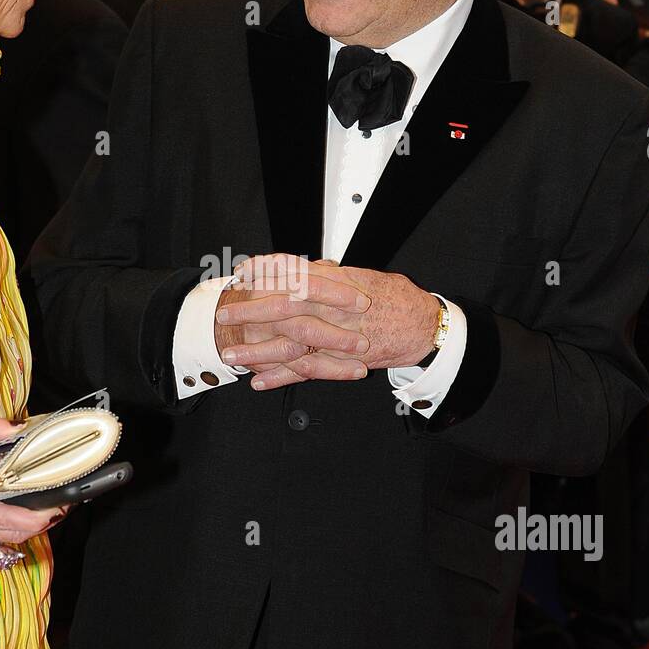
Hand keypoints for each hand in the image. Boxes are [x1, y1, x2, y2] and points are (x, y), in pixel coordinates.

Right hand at [0, 418, 68, 545]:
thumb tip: (18, 428)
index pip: (5, 519)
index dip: (35, 518)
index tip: (56, 509)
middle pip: (9, 536)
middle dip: (39, 525)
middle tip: (60, 508)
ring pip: (1, 542)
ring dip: (26, 531)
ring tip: (47, 512)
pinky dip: (10, 534)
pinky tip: (22, 521)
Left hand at [217, 255, 440, 390]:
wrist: (423, 325)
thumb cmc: (396, 298)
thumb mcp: (363, 276)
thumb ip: (332, 274)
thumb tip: (307, 267)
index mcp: (337, 283)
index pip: (294, 272)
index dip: (266, 271)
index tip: (243, 270)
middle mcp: (334, 308)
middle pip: (283, 307)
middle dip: (250, 311)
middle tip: (225, 313)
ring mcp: (336, 337)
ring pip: (290, 343)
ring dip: (258, 350)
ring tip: (232, 353)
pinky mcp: (341, 362)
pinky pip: (307, 371)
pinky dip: (281, 378)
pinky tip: (258, 382)